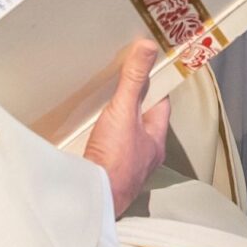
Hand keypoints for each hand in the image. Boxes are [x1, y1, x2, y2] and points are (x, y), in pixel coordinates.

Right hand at [82, 40, 171, 214]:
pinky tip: (85, 133)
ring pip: (122, 136)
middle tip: (118, 83)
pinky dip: (97, 139)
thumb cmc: (114, 161)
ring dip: (112, 123)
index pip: (160, 106)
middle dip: (130, 103)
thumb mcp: (124, 111)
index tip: (146, 69)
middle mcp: (143, 155)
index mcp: (155, 141)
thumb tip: (148, 47)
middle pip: (140, 121)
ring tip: (99, 105)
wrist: (91, 198)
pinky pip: (104, 150)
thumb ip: (134, 80)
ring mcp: (124, 166)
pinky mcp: (104, 173)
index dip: (154, 86)